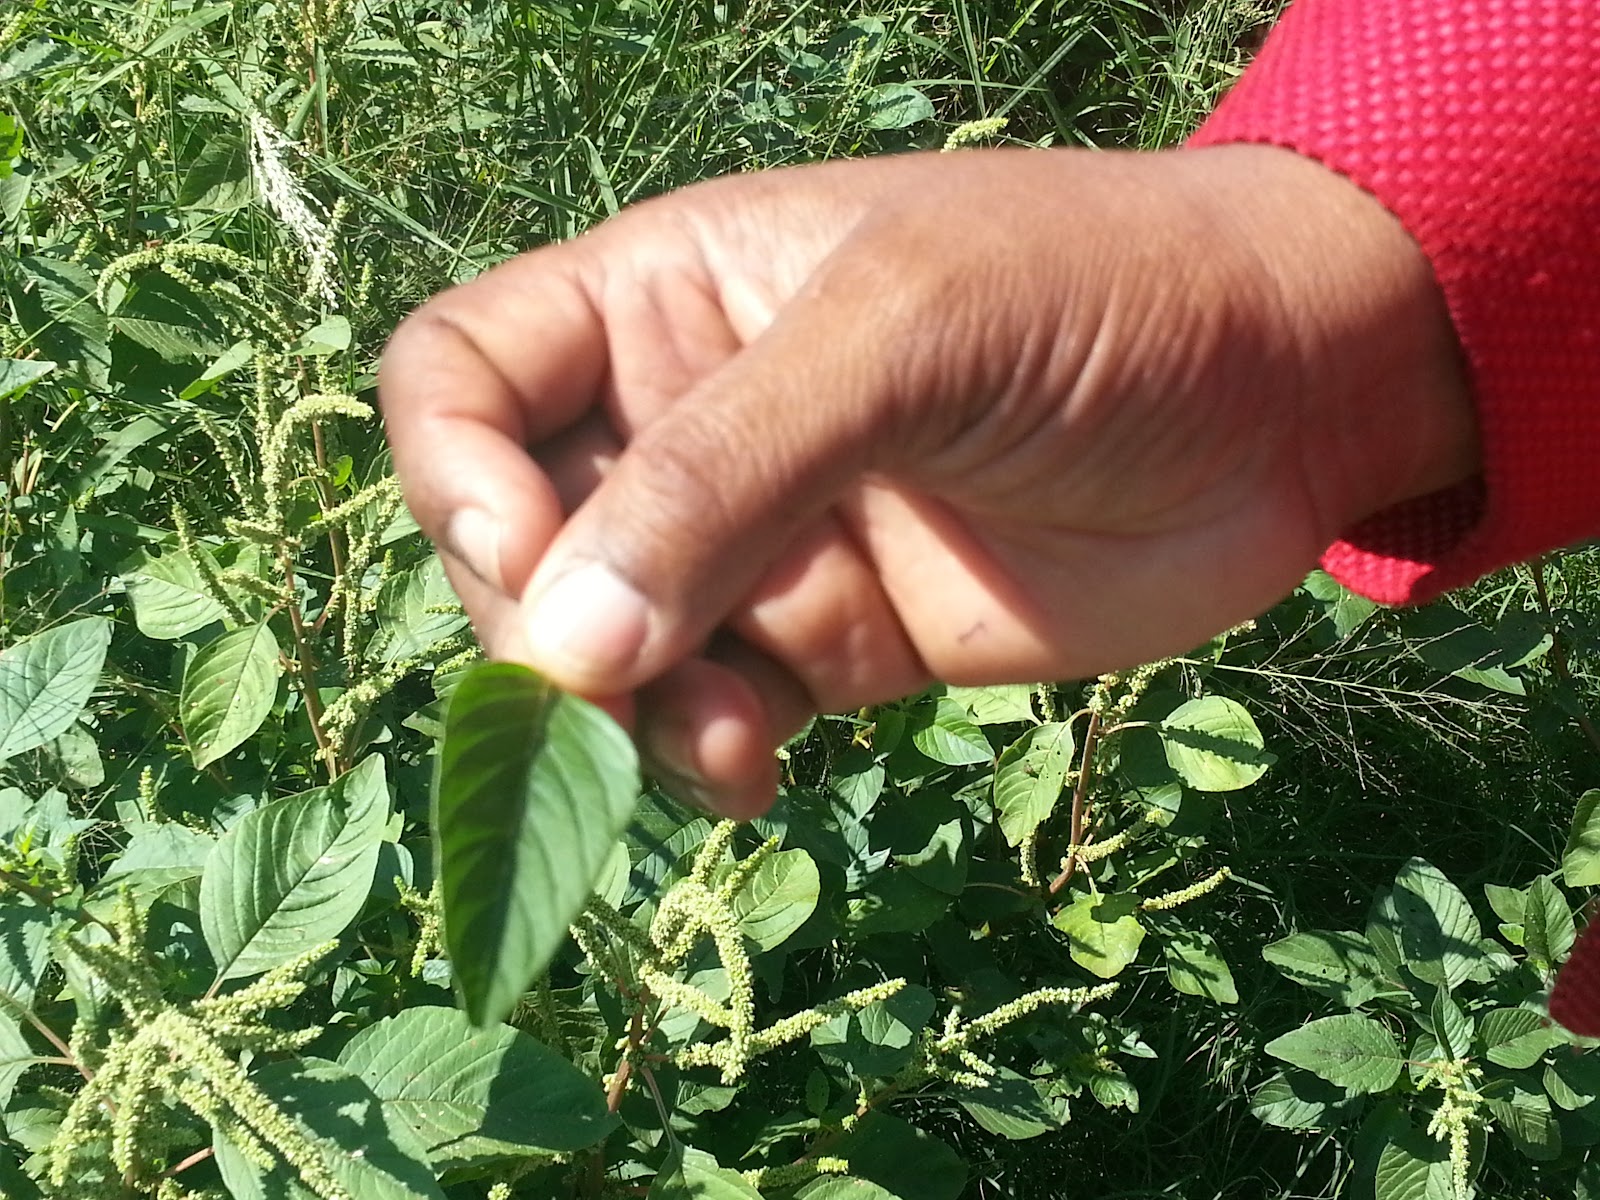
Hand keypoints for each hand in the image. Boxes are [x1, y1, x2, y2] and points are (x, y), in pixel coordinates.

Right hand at [379, 144, 1477, 816]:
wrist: (1284, 396)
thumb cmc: (1096, 299)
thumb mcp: (904, 338)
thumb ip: (724, 475)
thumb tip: (558, 645)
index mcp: (665, 298)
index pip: (462, 377)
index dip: (452, 474)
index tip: (527, 559)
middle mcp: (688, 421)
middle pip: (514, 534)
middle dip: (539, 623)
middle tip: (609, 684)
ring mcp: (758, 543)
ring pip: (604, 648)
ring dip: (620, 714)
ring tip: (719, 740)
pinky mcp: (831, 645)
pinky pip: (709, 715)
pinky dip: (702, 754)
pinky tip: (756, 767)